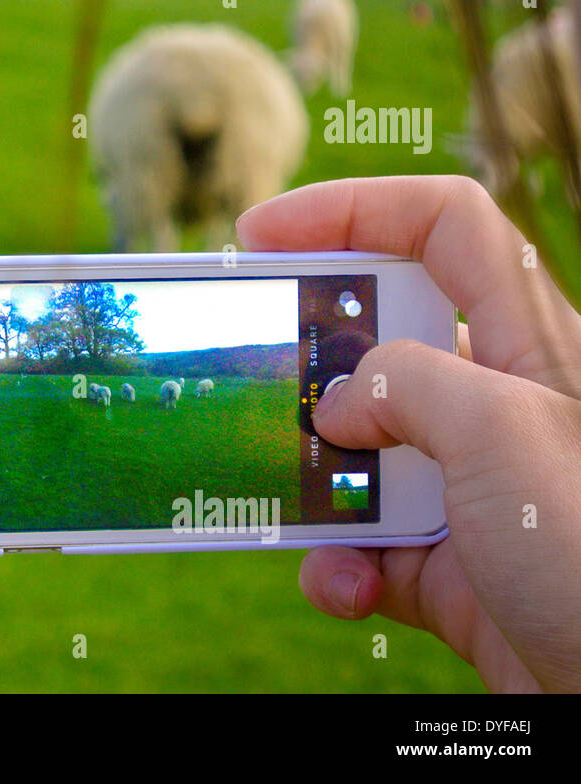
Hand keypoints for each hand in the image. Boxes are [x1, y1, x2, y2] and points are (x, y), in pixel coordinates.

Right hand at [238, 175, 580, 692]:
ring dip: (315, 486)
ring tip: (299, 514)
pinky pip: (365, 543)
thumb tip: (338, 404)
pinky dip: (339, 564)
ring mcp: (471, 485)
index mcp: (533, 344)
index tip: (262, 232)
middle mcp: (501, 404)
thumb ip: (407, 386)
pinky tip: (346, 586)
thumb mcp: (503, 435)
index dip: (353, 208)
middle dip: (313, 367)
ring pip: (359, 452)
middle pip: (381, 339)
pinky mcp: (450, 561)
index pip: (445, 226)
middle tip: (261, 386)